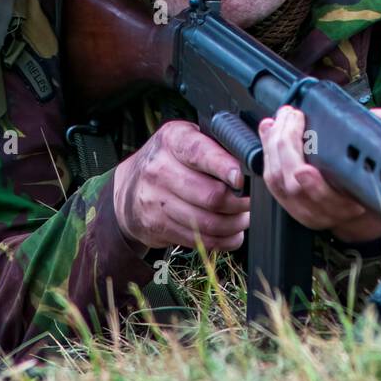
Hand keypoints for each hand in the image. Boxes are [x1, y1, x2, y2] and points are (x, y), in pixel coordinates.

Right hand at [113, 119, 250, 254]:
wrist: (128, 187)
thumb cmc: (169, 159)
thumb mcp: (184, 139)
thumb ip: (213, 145)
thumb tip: (251, 159)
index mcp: (172, 139)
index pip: (199, 154)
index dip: (224, 167)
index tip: (241, 179)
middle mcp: (159, 169)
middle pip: (210, 196)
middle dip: (240, 203)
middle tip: (253, 202)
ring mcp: (155, 201)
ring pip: (207, 222)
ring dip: (235, 224)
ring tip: (245, 218)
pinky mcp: (157, 227)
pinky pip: (199, 240)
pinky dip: (223, 240)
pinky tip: (233, 233)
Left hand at [258, 103, 380, 243]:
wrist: (365, 201)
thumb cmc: (375, 172)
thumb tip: (379, 119)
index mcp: (353, 205)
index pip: (330, 202)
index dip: (314, 188)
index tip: (304, 170)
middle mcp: (326, 212)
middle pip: (296, 187)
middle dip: (289, 147)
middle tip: (294, 117)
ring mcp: (304, 210)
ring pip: (279, 182)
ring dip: (275, 145)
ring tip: (282, 118)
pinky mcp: (288, 202)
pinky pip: (271, 179)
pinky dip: (267, 151)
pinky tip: (269, 130)